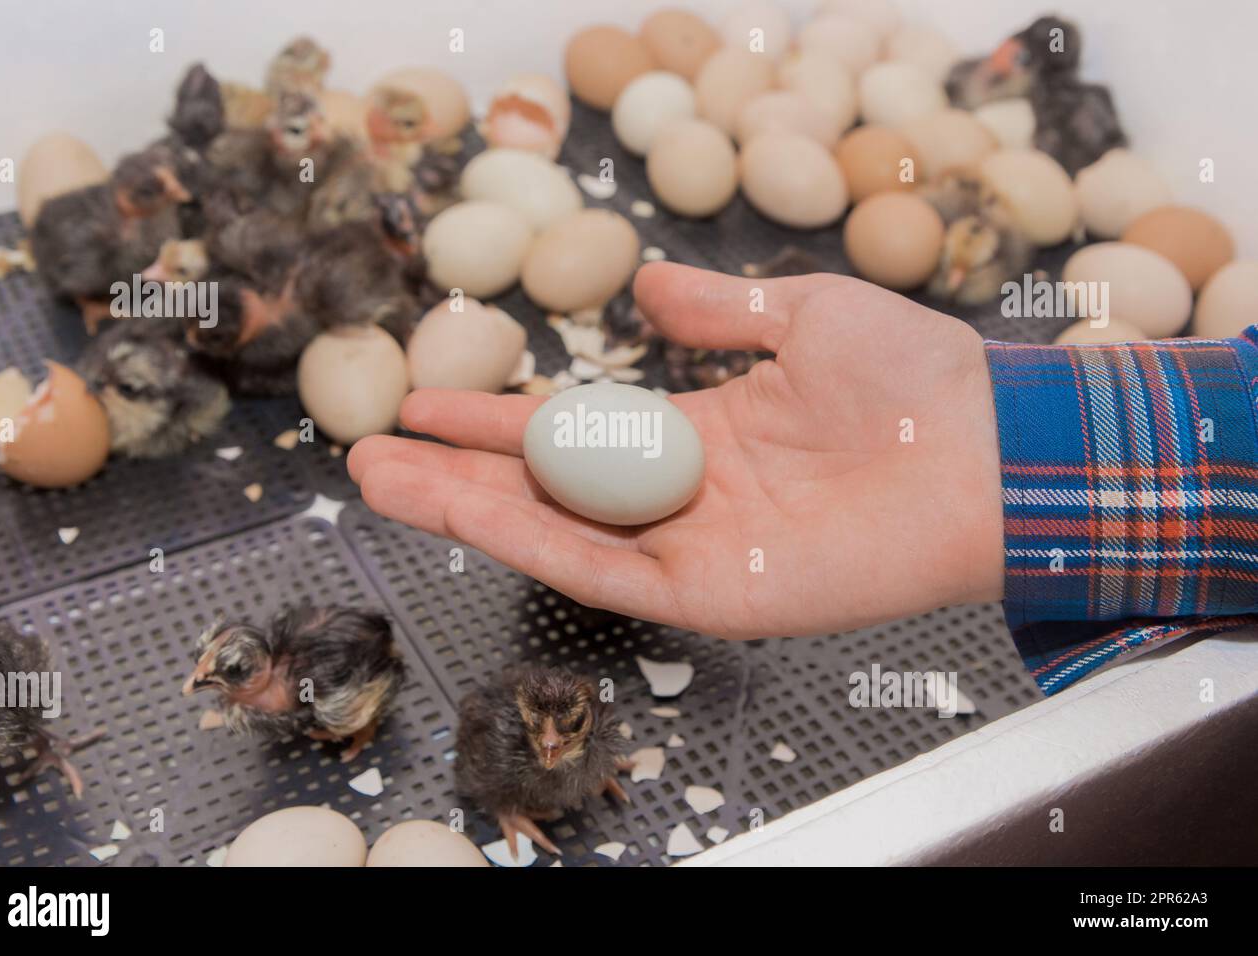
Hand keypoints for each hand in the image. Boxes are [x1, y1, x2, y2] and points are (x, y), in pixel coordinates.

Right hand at [349, 262, 1003, 638]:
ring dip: (465, 509)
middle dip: (457, 472)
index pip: (577, 430)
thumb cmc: (910, 379)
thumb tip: (646, 291)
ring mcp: (693, 549)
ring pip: (557, 533)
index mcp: (701, 434)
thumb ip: (717, 311)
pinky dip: (528, 539)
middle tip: (371, 452)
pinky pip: (602, 569)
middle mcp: (685, 497)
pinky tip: (461, 509)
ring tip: (380, 478)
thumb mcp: (801, 315)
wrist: (984, 448)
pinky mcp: (711, 595)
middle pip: (548, 489)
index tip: (426, 400)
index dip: (498, 416)